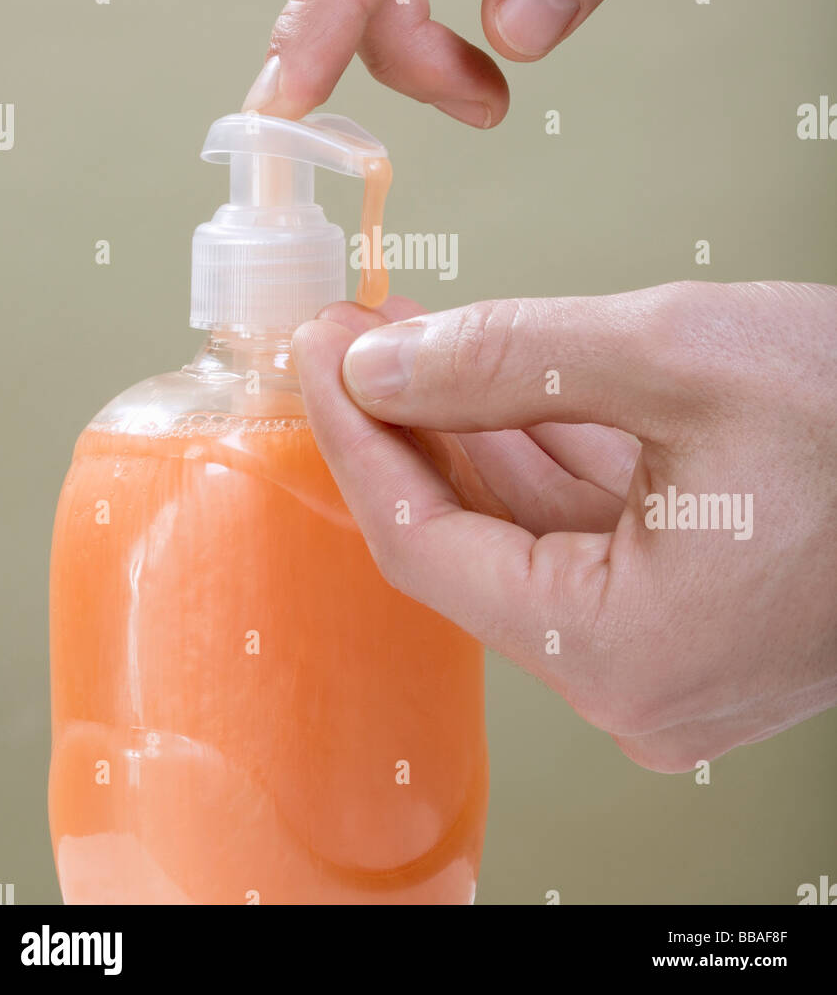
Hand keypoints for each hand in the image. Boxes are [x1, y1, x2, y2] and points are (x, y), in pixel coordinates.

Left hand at [293, 282, 836, 770]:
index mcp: (622, 651)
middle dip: (405, 426)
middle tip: (351, 334)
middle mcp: (635, 681)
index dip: (357, 440)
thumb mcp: (677, 356)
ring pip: (524, 535)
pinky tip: (487, 381)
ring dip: (464, 432)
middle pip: (468, 544)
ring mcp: (667, 654)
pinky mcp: (694, 613)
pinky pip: (584, 534)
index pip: (425, 547)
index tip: (321, 354)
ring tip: (406, 342)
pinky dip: (533, 454)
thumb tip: (385, 367)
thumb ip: (510, 360)